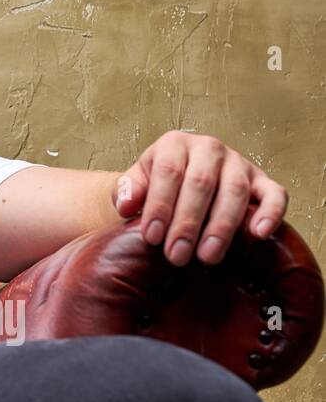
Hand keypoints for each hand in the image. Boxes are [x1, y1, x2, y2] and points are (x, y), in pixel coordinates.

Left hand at [112, 130, 287, 265]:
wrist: (184, 177)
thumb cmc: (159, 184)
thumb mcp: (137, 181)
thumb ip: (127, 191)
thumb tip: (126, 207)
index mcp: (174, 144)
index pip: (168, 172)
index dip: (159, 206)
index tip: (152, 238)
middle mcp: (209, 148)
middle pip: (200, 184)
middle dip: (187, 223)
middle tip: (176, 255)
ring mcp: (239, 163)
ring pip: (234, 192)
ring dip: (221, 226)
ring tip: (207, 257)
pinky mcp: (263, 180)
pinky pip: (274, 194)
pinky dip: (270, 212)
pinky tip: (258, 234)